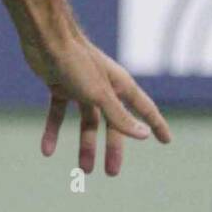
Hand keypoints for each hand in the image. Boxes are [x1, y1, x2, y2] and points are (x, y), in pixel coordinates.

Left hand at [21, 28, 171, 175]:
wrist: (44, 39)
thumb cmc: (75, 62)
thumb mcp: (99, 94)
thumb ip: (120, 116)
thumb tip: (144, 134)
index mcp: (119, 84)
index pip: (144, 107)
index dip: (156, 124)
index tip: (167, 140)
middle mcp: (102, 86)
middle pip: (112, 122)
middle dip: (112, 147)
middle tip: (111, 172)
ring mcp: (80, 86)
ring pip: (86, 120)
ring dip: (85, 144)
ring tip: (84, 169)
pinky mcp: (59, 85)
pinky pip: (59, 113)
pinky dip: (54, 130)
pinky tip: (46, 150)